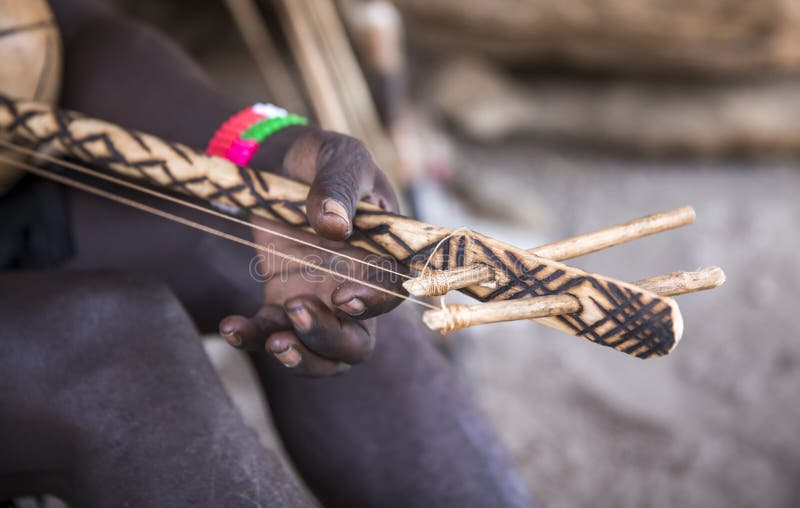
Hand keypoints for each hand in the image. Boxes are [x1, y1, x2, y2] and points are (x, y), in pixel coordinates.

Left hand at [219, 127, 404, 375]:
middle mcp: (356, 287)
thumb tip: (332, 225)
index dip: (374, 303)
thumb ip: (338, 186)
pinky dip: (252, 338)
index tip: (344, 296)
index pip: (391, 291)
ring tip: (272, 341)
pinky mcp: (281, 302)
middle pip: (358, 342)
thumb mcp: (338, 158)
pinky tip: (230, 328)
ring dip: (300, 357)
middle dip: (332, 340)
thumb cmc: (321, 158)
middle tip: (299, 312)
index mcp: (382, 255)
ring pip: (320, 354)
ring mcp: (319, 300)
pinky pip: (270, 334)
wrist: (277, 162)